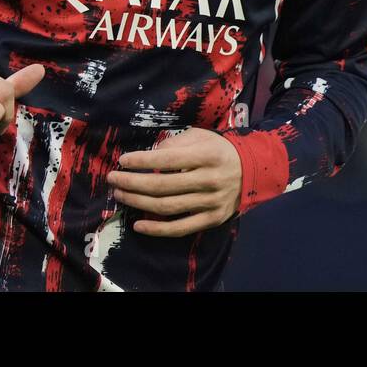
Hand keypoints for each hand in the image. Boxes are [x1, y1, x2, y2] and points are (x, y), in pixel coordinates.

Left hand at [107, 127, 242, 236]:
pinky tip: (138, 224)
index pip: (168, 159)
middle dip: (133, 182)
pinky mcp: (212, 220)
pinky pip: (180, 228)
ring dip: (138, 202)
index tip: (122, 160)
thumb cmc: (220, 150)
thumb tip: (151, 154)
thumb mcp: (201, 136)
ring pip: (167, 207)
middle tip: (113, 179)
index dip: (142, 160)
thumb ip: (176, 142)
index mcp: (207, 156)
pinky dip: (157, 229)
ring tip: (120, 194)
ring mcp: (211, 203)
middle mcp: (209, 180)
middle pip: (163, 185)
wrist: (253, 171)